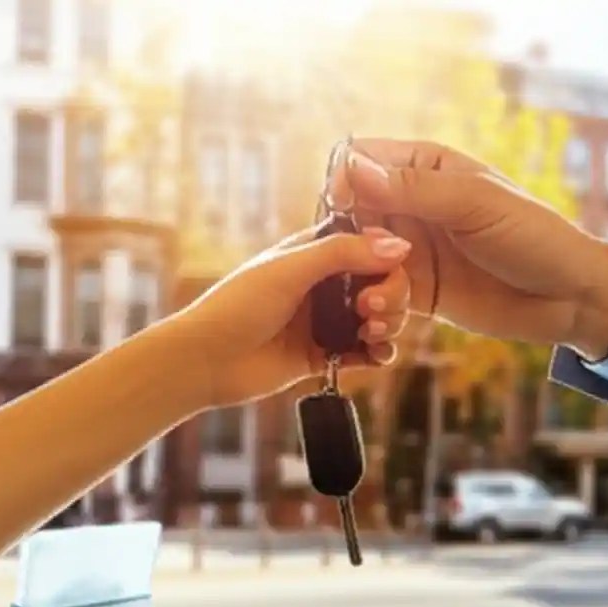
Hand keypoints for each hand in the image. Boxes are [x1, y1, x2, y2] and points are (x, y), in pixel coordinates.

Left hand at [170, 225, 412, 407]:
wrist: (206, 361)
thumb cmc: (238, 305)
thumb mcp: (291, 268)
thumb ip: (345, 253)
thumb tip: (401, 245)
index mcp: (314, 252)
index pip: (370, 245)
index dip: (388, 258)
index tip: (385, 273)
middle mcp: (324, 284)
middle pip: (383, 282)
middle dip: (391, 295)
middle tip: (371, 310)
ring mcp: (324, 320)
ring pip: (380, 317)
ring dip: (389, 324)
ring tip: (371, 334)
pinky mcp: (323, 355)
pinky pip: (365, 352)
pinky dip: (379, 353)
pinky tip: (377, 355)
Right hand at [332, 139, 607, 360]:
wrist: (568, 297)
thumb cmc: (533, 236)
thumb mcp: (475, 204)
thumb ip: (414, 189)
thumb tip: (352, 169)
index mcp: (425, 165)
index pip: (358, 161)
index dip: (344, 186)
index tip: (350, 217)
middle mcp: (410, 203)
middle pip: (348, 213)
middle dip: (347, 242)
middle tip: (367, 266)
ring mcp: (409, 247)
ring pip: (356, 257)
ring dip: (359, 281)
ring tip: (382, 302)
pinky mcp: (414, 287)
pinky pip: (375, 293)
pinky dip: (375, 307)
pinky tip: (389, 320)